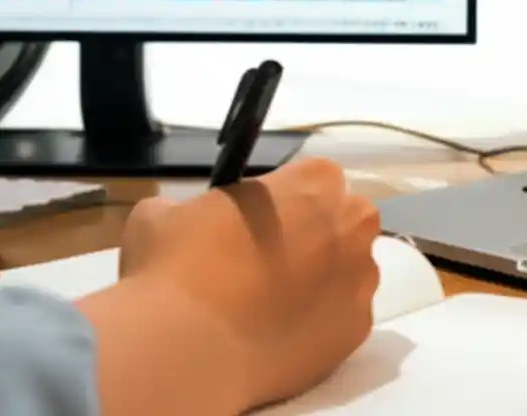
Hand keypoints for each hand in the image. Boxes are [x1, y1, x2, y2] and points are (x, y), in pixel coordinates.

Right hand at [112, 158, 380, 410]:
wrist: (189, 347)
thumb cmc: (177, 264)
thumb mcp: (165, 214)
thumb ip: (194, 206)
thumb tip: (188, 220)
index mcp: (316, 181)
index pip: (314, 179)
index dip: (286, 200)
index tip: (259, 223)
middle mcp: (352, 224)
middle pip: (343, 222)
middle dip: (316, 236)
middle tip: (269, 261)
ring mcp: (361, 280)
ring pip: (349, 272)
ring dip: (321, 281)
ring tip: (272, 305)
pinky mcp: (358, 330)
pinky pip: (342, 319)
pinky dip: (319, 324)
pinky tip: (280, 334)